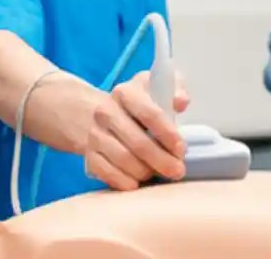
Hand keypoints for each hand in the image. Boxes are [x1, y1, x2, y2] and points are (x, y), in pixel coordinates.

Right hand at [83, 71, 189, 190]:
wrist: (100, 114)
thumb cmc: (138, 103)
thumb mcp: (157, 87)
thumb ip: (176, 89)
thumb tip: (180, 102)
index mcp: (125, 93)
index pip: (149, 114)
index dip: (167, 134)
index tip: (181, 149)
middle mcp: (106, 112)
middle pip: (137, 142)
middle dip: (161, 160)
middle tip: (178, 171)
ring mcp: (95, 134)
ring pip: (123, 159)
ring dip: (145, 171)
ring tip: (160, 174)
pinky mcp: (89, 155)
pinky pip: (106, 172)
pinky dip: (124, 181)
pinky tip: (138, 183)